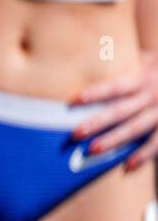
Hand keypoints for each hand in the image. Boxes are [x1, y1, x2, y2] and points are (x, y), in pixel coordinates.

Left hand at [68, 51, 157, 172]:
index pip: (114, 87)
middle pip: (121, 110)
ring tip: (93, 150)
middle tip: (75, 134)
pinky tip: (127, 167)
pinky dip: (143, 156)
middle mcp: (151, 96)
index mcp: (143, 78)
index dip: (94, 93)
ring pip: (136, 128)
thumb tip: (100, 53)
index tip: (72, 101)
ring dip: (114, 141)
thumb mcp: (150, 59)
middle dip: (97, 122)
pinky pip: (157, 143)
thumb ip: (130, 63)